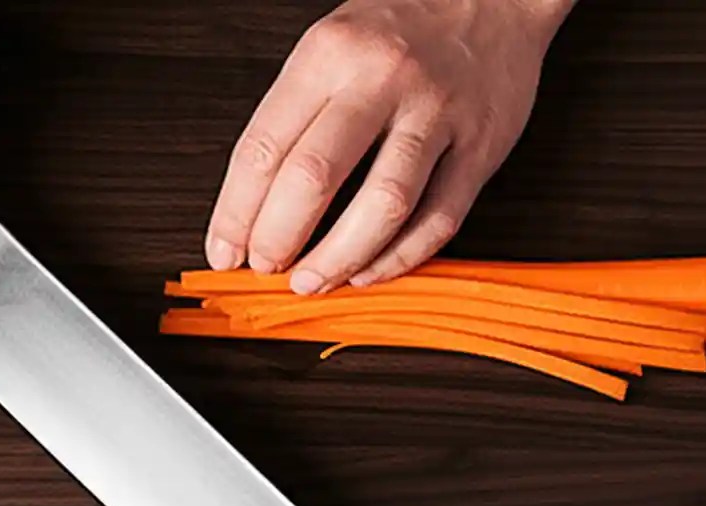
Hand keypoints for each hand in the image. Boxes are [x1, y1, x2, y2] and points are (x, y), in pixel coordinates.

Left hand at [205, 0, 574, 292]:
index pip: (264, 146)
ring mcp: (437, 114)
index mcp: (331, 53)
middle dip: (278, 237)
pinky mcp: (481, 147)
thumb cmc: (404, 24)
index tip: (224, 248)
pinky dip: (400, 257)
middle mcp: (383, 79)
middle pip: (315, 176)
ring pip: (383, 204)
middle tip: (264, 266)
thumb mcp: (332, 42)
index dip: (236, 211)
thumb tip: (255, 200)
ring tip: (311, 281)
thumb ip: (297, 113)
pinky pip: (439, 218)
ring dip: (338, 257)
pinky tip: (370, 272)